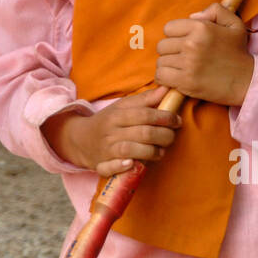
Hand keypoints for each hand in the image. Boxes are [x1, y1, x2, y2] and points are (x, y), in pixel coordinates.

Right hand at [41, 85, 179, 176]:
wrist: (80, 139)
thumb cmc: (108, 121)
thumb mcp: (122, 107)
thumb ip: (145, 99)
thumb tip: (166, 89)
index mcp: (117, 115)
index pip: (144, 114)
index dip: (164, 117)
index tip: (177, 121)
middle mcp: (111, 131)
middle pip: (142, 133)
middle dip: (164, 136)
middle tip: (171, 137)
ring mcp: (106, 149)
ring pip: (131, 150)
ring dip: (151, 152)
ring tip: (161, 151)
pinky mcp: (101, 165)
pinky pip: (110, 168)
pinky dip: (122, 167)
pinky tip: (133, 164)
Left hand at [155, 2, 255, 106]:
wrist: (247, 81)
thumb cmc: (238, 52)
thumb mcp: (234, 24)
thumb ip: (215, 10)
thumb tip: (192, 17)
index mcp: (201, 28)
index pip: (168, 28)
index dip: (175, 35)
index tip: (184, 42)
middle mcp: (192, 44)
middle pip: (162, 45)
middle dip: (170, 51)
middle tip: (183, 57)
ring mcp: (188, 63)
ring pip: (160, 61)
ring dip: (168, 65)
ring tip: (181, 68)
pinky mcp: (186, 82)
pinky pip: (161, 76)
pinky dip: (165, 78)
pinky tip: (175, 78)